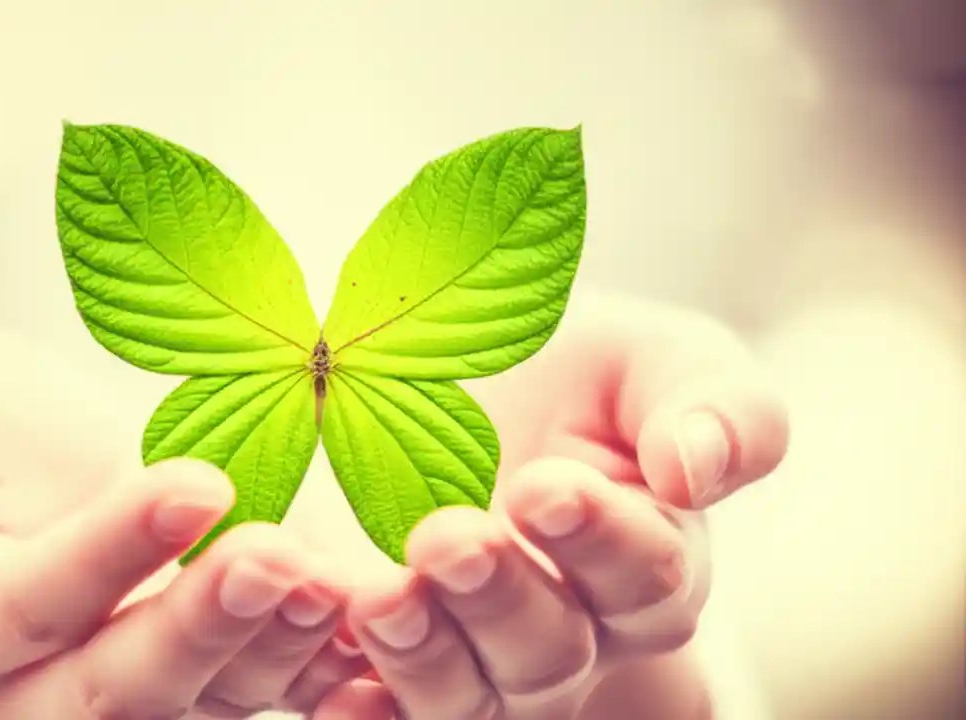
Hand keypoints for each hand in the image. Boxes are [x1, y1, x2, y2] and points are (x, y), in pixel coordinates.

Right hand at [0, 330, 365, 718]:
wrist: (56, 477)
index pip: (28, 605)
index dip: (109, 551)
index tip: (196, 480)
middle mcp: (36, 703)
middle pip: (119, 688)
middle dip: (200, 626)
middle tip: (275, 555)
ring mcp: (133, 712)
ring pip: (206, 706)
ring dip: (275, 651)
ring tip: (331, 584)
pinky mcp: (210, 698)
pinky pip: (268, 700)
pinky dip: (320, 675)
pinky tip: (374, 635)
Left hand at [317, 297, 788, 719]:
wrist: (449, 368)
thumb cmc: (576, 372)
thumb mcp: (654, 358)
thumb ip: (716, 405)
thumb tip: (698, 468)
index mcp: (647, 564)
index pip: (645, 575)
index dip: (599, 539)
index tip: (546, 486)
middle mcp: (567, 633)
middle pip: (549, 653)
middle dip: (499, 598)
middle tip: (447, 537)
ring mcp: (472, 657)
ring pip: (466, 698)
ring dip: (423, 656)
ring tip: (381, 599)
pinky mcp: (385, 657)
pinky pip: (381, 711)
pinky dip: (358, 706)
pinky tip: (333, 688)